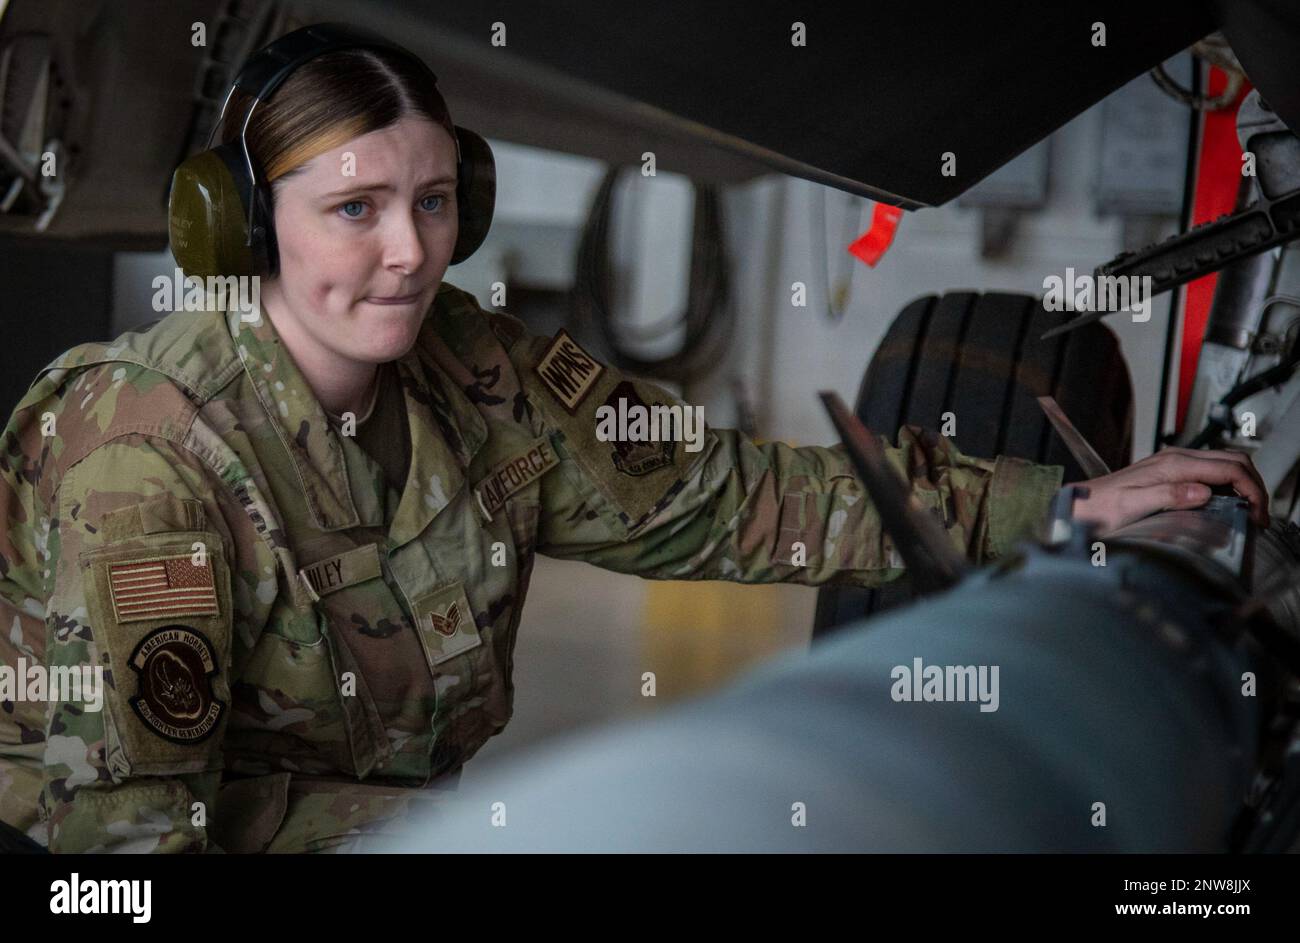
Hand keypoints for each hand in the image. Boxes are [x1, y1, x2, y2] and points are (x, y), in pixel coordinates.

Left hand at [1069, 447, 1268, 534]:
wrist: (1082, 504)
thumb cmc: (1101, 507)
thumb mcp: (1133, 505)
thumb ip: (1168, 496)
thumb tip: (1203, 492)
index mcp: (1173, 465)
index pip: (1229, 468)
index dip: (1251, 489)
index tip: (1258, 514)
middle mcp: (1176, 459)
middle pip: (1233, 461)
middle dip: (1254, 486)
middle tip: (1260, 515)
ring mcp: (1174, 463)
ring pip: (1224, 464)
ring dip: (1243, 485)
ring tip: (1249, 512)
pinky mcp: (1170, 472)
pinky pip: (1210, 472)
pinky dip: (1228, 486)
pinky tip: (1227, 504)